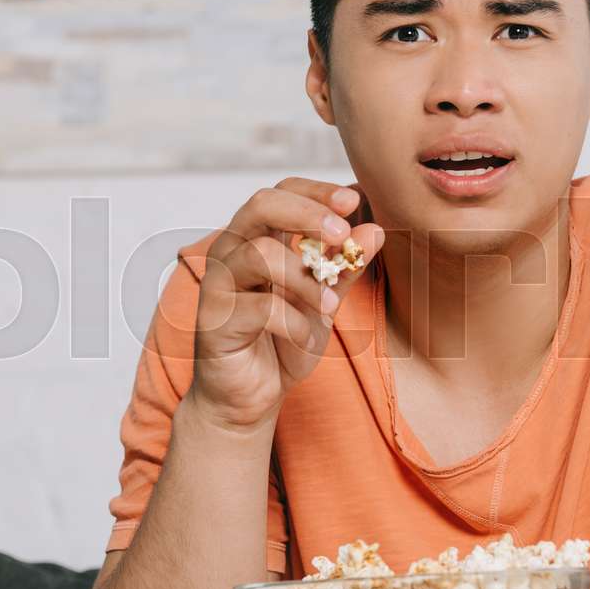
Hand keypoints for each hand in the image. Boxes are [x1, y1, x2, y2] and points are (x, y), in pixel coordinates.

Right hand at [188, 177, 383, 430]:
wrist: (251, 397)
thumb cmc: (282, 343)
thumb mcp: (323, 301)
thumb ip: (344, 268)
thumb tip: (374, 231)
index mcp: (256, 238)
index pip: (282, 192)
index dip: (316, 192)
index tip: (352, 202)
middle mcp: (232, 251)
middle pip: (261, 204)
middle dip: (307, 214)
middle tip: (342, 235)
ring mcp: (218, 283)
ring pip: (259, 252)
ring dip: (305, 278)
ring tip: (328, 305)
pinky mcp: (214, 320)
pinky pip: (261, 307)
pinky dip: (294, 322)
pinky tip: (305, 338)